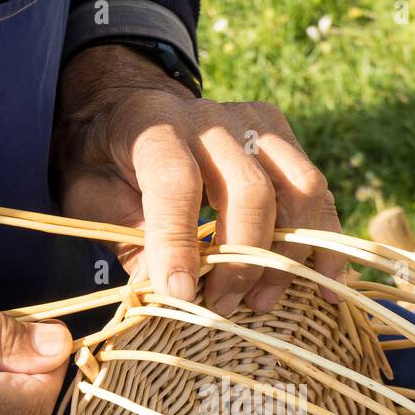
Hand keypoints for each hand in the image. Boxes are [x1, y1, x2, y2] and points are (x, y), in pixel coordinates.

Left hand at [53, 44, 345, 314]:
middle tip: (221, 307)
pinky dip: (326, 243)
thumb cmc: (105, 161)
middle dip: (241, 261)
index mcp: (154, 127)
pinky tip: (325, 285)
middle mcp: (212, 119)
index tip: (180, 295)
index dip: (180, 244)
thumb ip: (122, 235)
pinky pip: (319, 194)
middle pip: (250, 190)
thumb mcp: (88, 193)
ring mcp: (256, 126)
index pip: (177, 184)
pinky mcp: (283, 140)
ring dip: (287, 257)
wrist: (130, 107)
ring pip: (299, 190)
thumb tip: (167, 289)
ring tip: (262, 303)